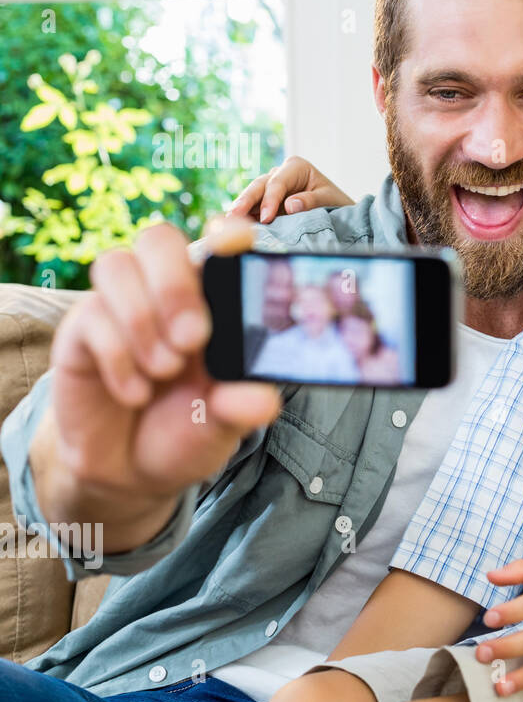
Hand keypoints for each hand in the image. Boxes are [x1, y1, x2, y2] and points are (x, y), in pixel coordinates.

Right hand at [37, 218, 281, 549]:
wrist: (130, 469)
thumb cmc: (188, 429)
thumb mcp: (224, 425)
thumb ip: (242, 408)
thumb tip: (264, 402)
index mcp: (213, 299)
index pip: (217, 242)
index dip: (226, 232)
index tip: (238, 242)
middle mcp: (163, 292)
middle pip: (158, 239)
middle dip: (175, 284)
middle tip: (193, 339)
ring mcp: (119, 307)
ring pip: (116, 265)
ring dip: (142, 319)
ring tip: (165, 370)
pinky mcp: (80, 332)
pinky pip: (92, 316)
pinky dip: (119, 357)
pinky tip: (136, 394)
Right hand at [227, 156, 353, 222]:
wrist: (339, 212)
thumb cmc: (335, 203)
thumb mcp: (329, 200)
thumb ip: (311, 201)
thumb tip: (290, 205)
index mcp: (296, 167)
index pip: (278, 183)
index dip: (270, 200)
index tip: (267, 218)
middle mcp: (280, 174)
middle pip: (259, 186)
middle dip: (246, 201)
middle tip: (234, 215)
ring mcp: (271, 188)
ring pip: (252, 195)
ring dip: (241, 209)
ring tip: (228, 221)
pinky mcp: (266, 202)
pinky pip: (254, 208)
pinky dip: (245, 216)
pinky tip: (235, 225)